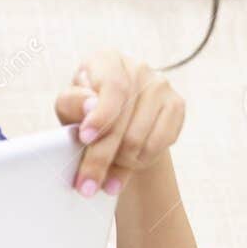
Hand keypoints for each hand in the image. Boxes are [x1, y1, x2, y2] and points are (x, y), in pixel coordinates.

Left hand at [55, 49, 185, 197]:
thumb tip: (91, 106)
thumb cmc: (85, 109)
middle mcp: (137, 67)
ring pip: (140, 139)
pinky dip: (140, 162)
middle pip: (123, 122)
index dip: (100, 116)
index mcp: (107, 60)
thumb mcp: (69, 106)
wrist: (117, 117)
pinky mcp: (177, 104)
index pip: (111, 88)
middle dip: (101, 159)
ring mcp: (160, 85)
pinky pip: (159, 144)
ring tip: (105, 177)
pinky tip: (126, 166)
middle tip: (86, 187)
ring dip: (120, 164)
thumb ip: (73, 104)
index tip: (85, 139)